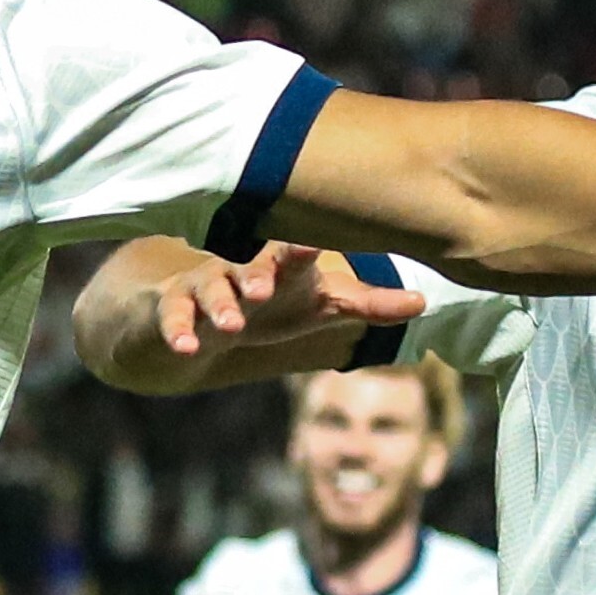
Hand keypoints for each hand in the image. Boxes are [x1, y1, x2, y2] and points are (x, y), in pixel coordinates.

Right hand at [133, 243, 421, 368]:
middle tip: (264, 287)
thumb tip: (423, 301)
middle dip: (255, 275)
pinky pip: (173, 318)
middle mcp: (240, 270)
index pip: (291, 255)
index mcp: (278, 268)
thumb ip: (368, 305)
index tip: (312, 246)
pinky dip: (179, 332)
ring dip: (219, 306)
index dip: (299, 251)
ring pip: (209, 291)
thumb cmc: (269, 307)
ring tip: (230, 323)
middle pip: (248, 267)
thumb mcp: (318, 306)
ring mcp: (203, 288)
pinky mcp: (172, 310)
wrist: (197, 317)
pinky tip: (187, 348)